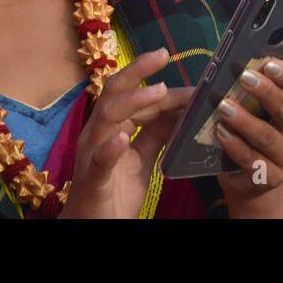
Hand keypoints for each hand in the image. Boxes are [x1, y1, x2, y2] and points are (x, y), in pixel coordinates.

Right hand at [61, 48, 190, 217]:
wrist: (93, 227)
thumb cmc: (114, 192)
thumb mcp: (142, 159)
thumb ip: (156, 134)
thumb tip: (178, 110)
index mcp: (109, 127)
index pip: (132, 96)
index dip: (160, 88)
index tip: (190, 85)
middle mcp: (97, 134)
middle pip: (113, 92)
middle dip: (137, 71)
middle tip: (163, 54)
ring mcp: (92, 155)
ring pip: (107, 117)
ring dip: (133, 101)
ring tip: (159, 91)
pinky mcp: (93, 180)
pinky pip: (99, 161)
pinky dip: (111, 148)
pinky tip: (123, 139)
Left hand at [214, 57, 282, 216]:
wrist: (253, 171)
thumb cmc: (259, 121)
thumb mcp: (264, 101)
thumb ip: (268, 77)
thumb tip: (268, 43)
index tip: (266, 62)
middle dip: (265, 92)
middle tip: (243, 77)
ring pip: (267, 136)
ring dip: (244, 119)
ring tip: (223, 106)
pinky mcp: (271, 179)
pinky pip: (251, 160)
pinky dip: (234, 144)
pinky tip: (221, 132)